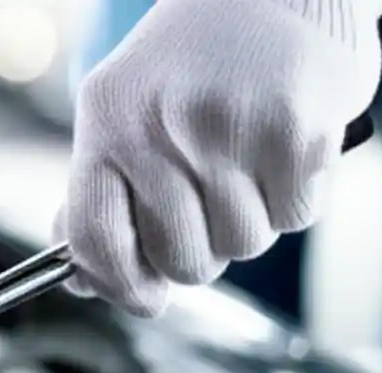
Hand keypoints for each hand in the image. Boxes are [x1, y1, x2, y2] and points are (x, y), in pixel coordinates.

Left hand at [62, 0, 381, 315]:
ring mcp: (230, 128)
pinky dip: (296, 197)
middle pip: (182, 260)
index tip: (145, 298)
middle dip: (200, 252)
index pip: (94, 239)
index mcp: (108, 122)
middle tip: (210, 207)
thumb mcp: (124, 112)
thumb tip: (84, 281)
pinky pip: (296, 217)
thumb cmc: (194, 64)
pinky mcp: (297, 132)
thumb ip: (99, 195)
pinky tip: (284, 150)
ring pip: (243, 245)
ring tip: (247, 164)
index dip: (120, 285)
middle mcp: (161, 126)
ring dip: (251, 222)